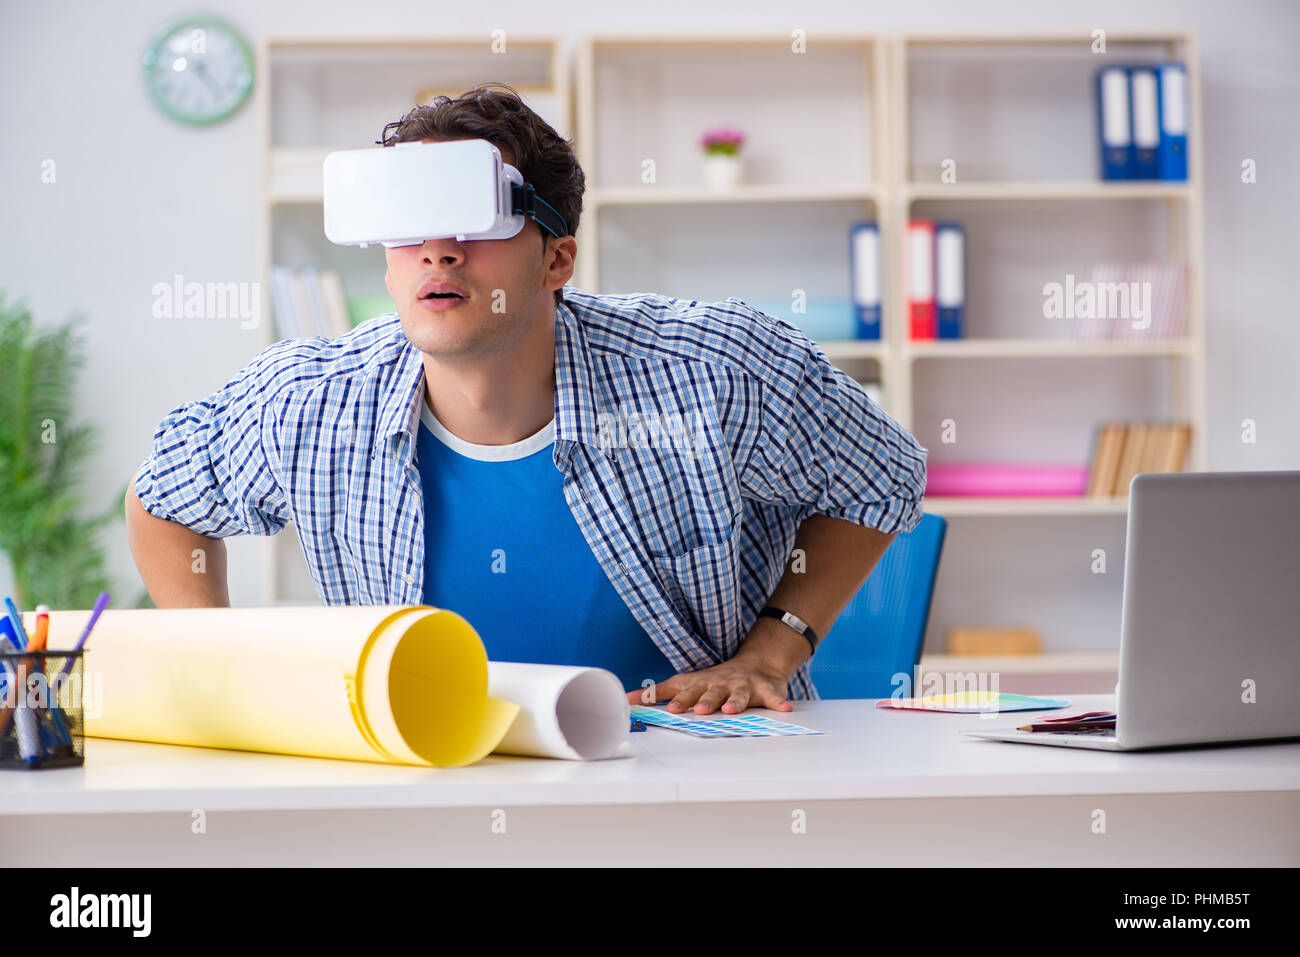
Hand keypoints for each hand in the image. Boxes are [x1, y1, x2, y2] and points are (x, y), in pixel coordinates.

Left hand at [626, 655, 793, 714]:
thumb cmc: (714, 679)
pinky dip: (779, 702)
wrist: (755, 663)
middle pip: (710, 693)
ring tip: (730, 711)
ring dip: (734, 703)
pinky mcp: (765, 690)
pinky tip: (785, 709)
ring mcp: (743, 687)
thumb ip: (657, 692)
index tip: (666, 708)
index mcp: (700, 684)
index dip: (675, 699)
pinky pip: (774, 698)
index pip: (684, 690)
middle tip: (697, 710)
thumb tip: (626, 699)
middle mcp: (720, 684)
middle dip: (703, 701)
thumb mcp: (685, 681)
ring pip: (738, 696)